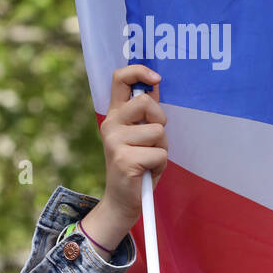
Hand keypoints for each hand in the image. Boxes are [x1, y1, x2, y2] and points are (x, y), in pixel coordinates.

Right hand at [83, 65, 168, 248]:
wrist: (122, 200)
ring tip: (149, 159)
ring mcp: (115, 142)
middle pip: (146, 102)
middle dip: (160, 120)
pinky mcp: (125, 160)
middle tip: (154, 140)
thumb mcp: (141, 134)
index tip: (156, 79)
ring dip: (162, 147)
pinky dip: (160, 165)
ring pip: (158, 131)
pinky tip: (147, 171)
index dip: (139, 71)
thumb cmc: (137, 164)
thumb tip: (155, 83)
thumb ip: (146, 111)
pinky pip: (160, 153)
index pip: (120, 78)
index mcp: (115, 114)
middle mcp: (111, 124)